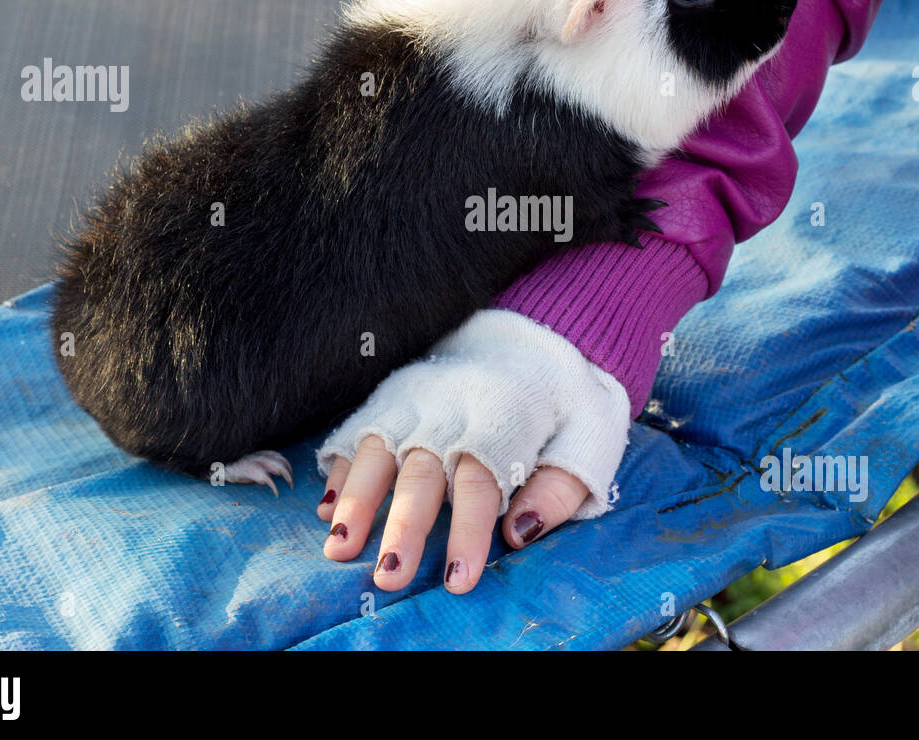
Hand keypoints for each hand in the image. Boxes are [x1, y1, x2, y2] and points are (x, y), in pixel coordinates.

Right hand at [314, 309, 630, 593]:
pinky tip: (328, 512)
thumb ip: (560, 487)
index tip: (457, 581)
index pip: (481, 483)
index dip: (467, 533)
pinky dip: (341, 473)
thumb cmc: (564, 401)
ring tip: (339, 547)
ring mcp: (414, 403)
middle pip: (423, 474)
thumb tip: (518, 532)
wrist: (530, 336)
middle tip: (389, 577)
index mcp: (504, 419)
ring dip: (358, 502)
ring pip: (380, 452)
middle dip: (403, 528)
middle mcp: (451, 411)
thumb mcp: (590, 437)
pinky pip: (358, 434)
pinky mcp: (390, 400)